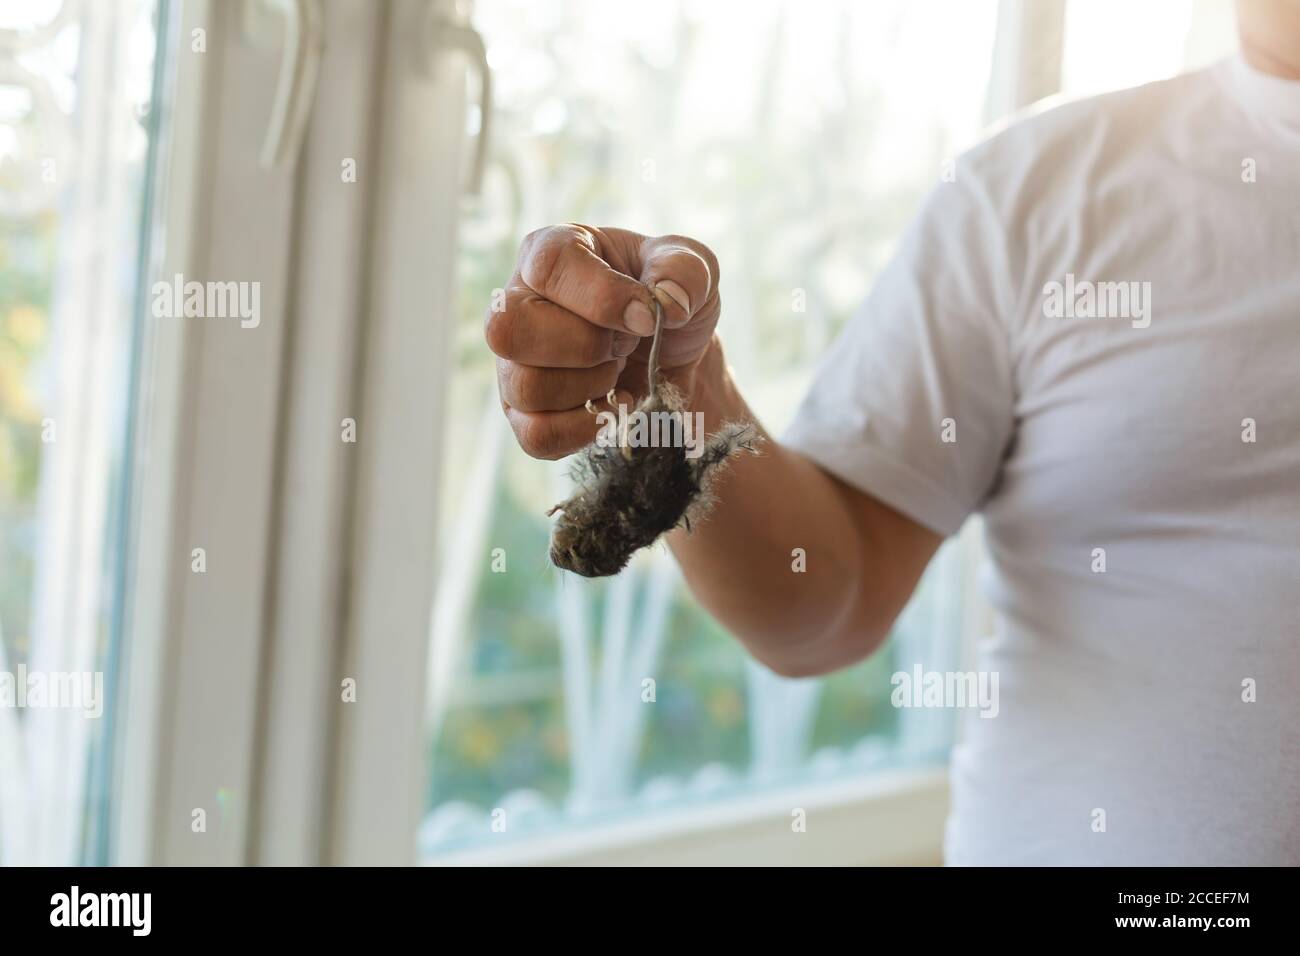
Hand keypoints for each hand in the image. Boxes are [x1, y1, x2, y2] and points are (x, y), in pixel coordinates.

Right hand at [486, 224, 720, 458]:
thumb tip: (667, 303)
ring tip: (618, 372)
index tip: (648, 318)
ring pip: (525, 388)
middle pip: (509, 331)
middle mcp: (517, 305)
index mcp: (552, 252)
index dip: (602, 297)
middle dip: (585, 346)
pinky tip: (614, 407)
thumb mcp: (693, 269)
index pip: (548, 267)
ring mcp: (513, 363)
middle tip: (623, 344)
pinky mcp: (525, 414)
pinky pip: (536, 435)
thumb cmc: (668, 300)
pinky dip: (585, 429)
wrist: (674, 357)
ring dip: (590, 386)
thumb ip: (686, 270)